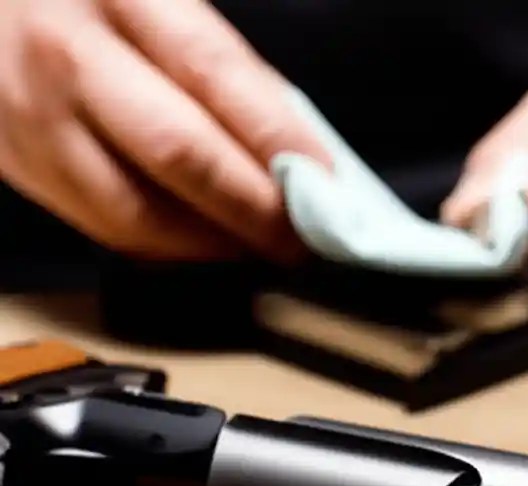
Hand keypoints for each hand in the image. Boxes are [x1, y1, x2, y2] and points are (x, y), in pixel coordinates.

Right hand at [0, 0, 328, 262]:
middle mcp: (66, 54)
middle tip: (304, 238)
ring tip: (261, 248)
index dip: (278, 137)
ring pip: (133, 209)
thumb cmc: (88, 0)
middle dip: (253, 208)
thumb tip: (293, 148)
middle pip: (177, 151)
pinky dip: (164, 245)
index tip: (325, 183)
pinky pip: (98, 224)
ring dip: (211, 242)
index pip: (214, 74)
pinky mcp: (10, 161)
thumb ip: (222, 66)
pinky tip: (204, 242)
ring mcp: (27, 112)